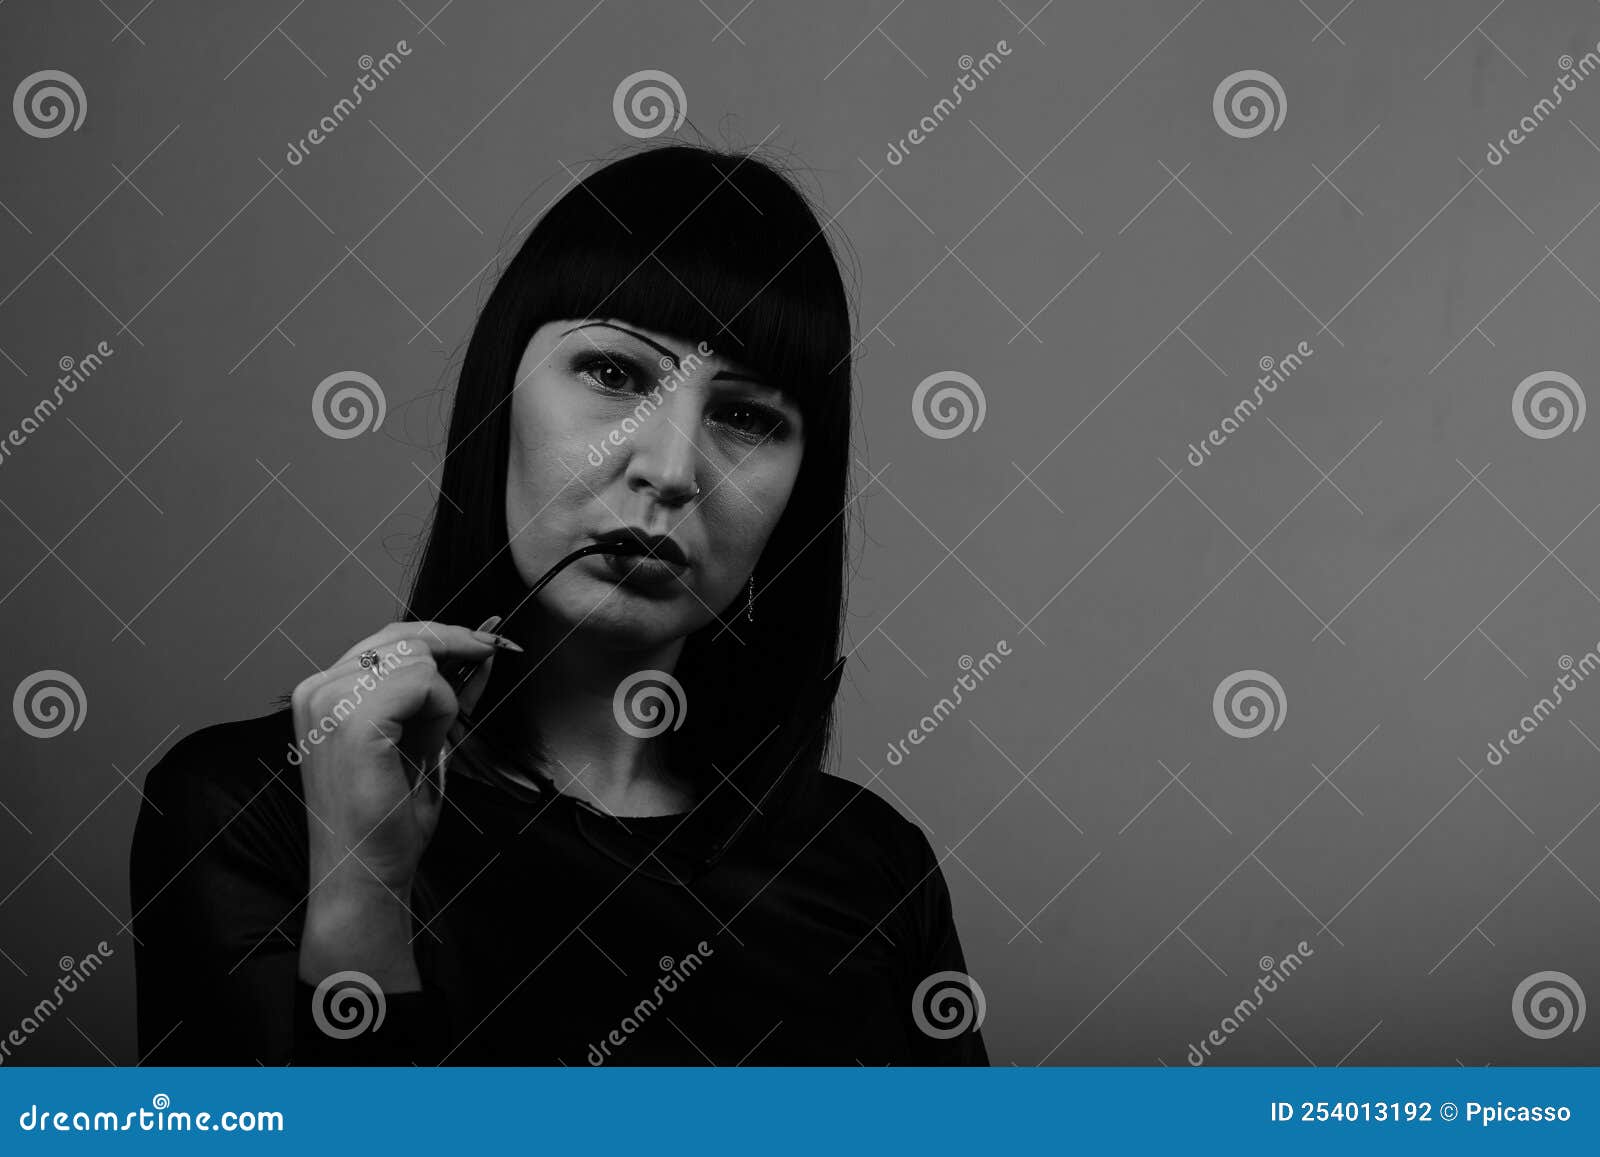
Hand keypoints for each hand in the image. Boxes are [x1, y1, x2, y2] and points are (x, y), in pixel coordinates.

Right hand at [292, 617, 509, 988]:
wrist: (365, 873)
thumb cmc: (387, 819)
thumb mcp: (422, 741)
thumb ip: (444, 695)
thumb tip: (482, 654)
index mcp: (323, 693)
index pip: (388, 640)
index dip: (442, 636)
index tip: (486, 640)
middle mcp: (317, 689)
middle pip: (402, 636)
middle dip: (456, 644)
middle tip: (494, 652)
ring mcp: (329, 701)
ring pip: (415, 655)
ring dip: (444, 694)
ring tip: (435, 738)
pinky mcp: (353, 719)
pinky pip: (422, 682)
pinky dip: (442, 708)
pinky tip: (431, 741)